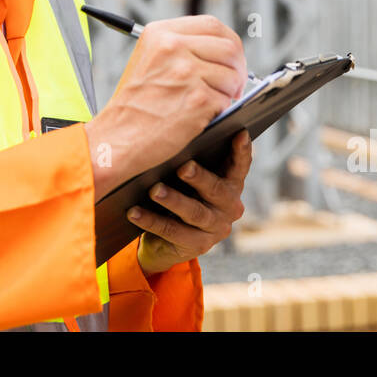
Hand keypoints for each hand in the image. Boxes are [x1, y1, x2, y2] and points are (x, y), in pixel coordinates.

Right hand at [84, 15, 246, 197]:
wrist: (116, 138)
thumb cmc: (133, 105)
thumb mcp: (147, 60)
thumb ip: (179, 46)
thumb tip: (222, 49)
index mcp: (160, 32)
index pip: (212, 25)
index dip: (228, 42)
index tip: (231, 56)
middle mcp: (173, 47)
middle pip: (230, 48)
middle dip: (237, 68)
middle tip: (233, 84)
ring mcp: (186, 72)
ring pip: (232, 75)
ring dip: (229, 92)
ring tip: (212, 102)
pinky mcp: (198, 99)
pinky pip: (227, 100)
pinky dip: (220, 111)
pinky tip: (203, 116)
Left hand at [132, 129, 251, 276]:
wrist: (168, 241)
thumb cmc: (179, 193)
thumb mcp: (190, 178)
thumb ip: (192, 158)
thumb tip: (177, 130)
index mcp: (232, 184)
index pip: (240, 166)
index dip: (242, 150)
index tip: (239, 132)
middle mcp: (230, 207)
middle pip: (216, 189)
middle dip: (199, 177)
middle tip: (183, 167)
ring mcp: (215, 228)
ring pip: (194, 212)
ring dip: (173, 200)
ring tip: (154, 190)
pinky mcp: (198, 246)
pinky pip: (172, 231)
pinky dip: (151, 220)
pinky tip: (134, 212)